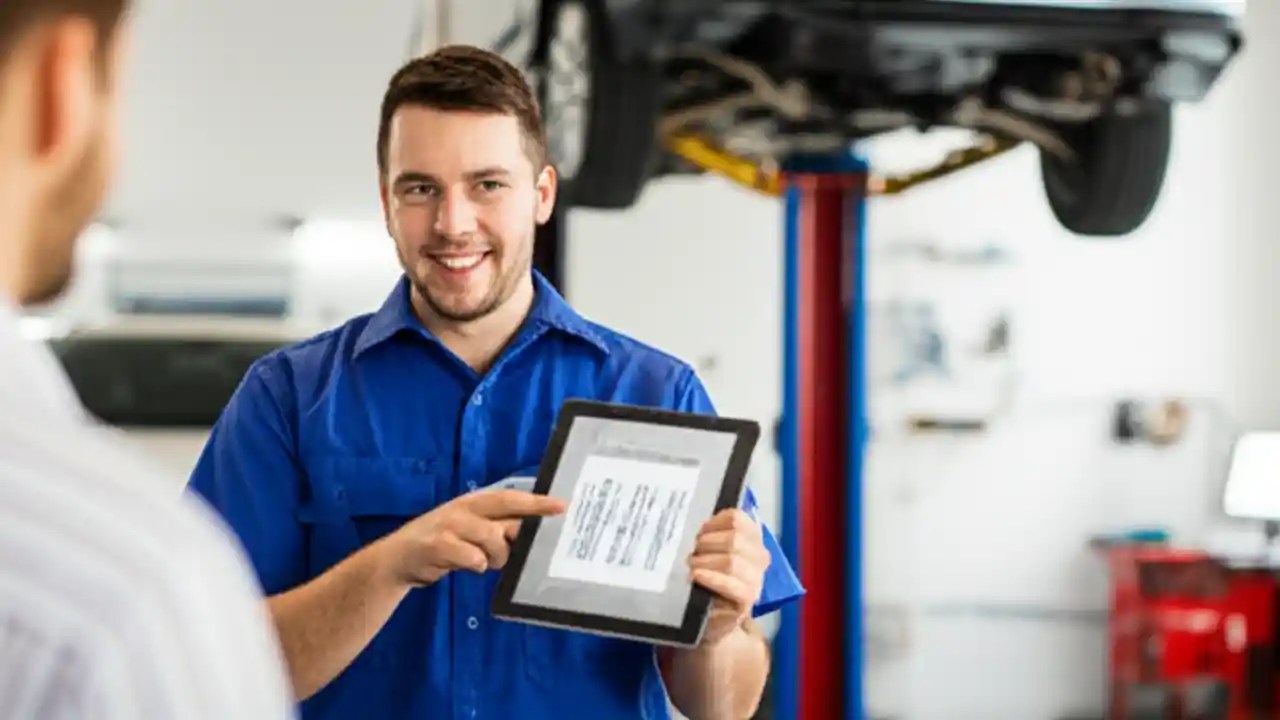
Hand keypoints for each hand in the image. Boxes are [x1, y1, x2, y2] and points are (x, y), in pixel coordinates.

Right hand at [382, 489, 565, 586]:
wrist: (398, 559)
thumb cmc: (442, 545)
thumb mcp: (469, 532)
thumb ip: (495, 531)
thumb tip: (529, 535)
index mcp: (473, 502)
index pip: (510, 498)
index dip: (536, 501)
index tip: (561, 505)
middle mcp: (463, 509)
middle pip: (504, 509)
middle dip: (529, 519)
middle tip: (547, 533)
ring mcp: (449, 525)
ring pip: (492, 537)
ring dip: (498, 555)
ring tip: (489, 562)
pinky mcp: (437, 545)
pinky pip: (471, 556)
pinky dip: (477, 564)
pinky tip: (471, 566)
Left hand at [687, 509, 770, 646]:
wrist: (714, 617)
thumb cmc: (710, 578)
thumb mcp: (710, 551)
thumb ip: (710, 534)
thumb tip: (695, 525)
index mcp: (752, 538)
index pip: (737, 518)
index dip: (714, 522)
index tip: (700, 532)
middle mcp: (759, 556)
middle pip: (735, 539)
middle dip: (708, 543)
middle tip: (692, 554)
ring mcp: (756, 579)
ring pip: (733, 561)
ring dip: (705, 561)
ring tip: (691, 567)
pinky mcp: (748, 599)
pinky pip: (733, 586)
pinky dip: (712, 578)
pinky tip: (696, 576)